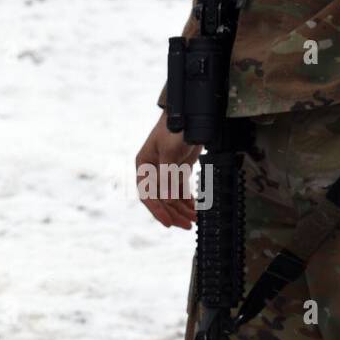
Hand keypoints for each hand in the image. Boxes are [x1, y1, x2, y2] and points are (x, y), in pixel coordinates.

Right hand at [135, 110, 202, 228]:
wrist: (190, 114)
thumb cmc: (174, 129)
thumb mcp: (169, 153)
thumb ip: (167, 177)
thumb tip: (165, 200)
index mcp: (144, 167)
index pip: (147, 195)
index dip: (157, 211)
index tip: (168, 223)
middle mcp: (153, 172)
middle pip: (161, 199)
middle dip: (174, 213)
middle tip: (188, 225)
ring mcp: (166, 172)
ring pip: (172, 197)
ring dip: (183, 209)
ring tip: (196, 219)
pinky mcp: (178, 170)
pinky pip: (181, 190)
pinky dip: (188, 200)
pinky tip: (195, 208)